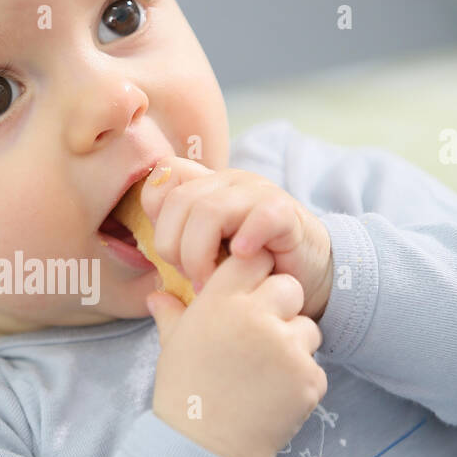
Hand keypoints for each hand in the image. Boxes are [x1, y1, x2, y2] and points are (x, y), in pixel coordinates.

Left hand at [141, 156, 333, 320]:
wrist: (307, 278)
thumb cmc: (250, 272)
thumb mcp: (208, 260)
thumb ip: (180, 254)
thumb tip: (150, 275)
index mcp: (206, 187)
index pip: (165, 175)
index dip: (155, 212)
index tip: (168, 250)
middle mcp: (229, 183)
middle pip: (179, 200)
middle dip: (173, 246)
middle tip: (190, 276)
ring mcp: (258, 193)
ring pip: (209, 210)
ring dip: (200, 253)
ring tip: (210, 280)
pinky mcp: (287, 213)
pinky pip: (260, 216)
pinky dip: (246, 239)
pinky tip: (243, 259)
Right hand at [147, 247, 327, 456]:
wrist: (204, 450)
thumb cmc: (184, 394)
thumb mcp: (173, 347)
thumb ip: (174, 314)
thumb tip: (158, 295)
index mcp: (220, 302)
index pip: (254, 260)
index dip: (256, 273)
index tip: (251, 292)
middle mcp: (256, 316)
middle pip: (289, 287)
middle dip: (281, 306)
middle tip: (261, 336)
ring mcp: (287, 347)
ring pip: (308, 328)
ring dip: (294, 344)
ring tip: (264, 373)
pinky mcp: (309, 377)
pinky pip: (314, 366)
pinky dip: (299, 380)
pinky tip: (273, 396)